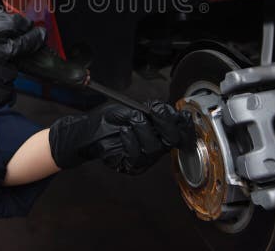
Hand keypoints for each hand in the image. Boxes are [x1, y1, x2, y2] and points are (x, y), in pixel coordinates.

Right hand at [0, 10, 44, 140]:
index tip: (33, 27)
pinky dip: (2, 90)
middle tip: (38, 39)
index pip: (14, 24)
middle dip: (31, 43)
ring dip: (8, 70)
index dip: (26, 25)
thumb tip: (20, 22)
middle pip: (21, 47)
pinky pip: (7, 93)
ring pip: (14, 73)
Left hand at [48, 100, 194, 174]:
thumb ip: (152, 110)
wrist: (89, 130)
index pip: (181, 133)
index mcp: (159, 131)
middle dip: (165, 125)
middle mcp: (155, 146)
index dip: (184, 126)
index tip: (180, 116)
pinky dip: (130, 141)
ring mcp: (144, 158)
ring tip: (131, 120)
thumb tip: (167, 110)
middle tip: (154, 113)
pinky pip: (137, 156)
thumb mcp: (133, 108)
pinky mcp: (131, 166)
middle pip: (172, 141)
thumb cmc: (110, 119)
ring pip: (154, 147)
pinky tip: (123, 132)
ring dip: (143, 129)